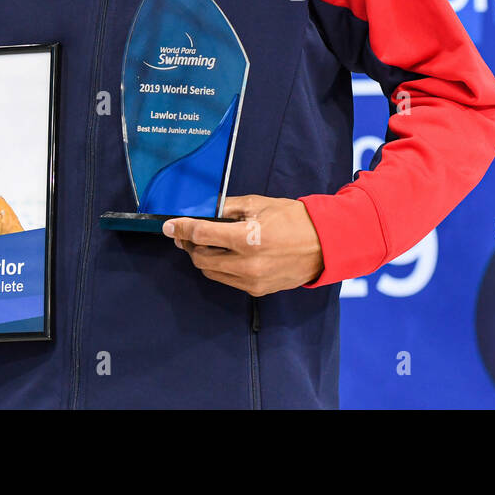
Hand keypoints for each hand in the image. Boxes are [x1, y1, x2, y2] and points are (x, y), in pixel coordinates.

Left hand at [162, 195, 324, 296]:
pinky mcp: (257, 290)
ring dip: (203, 257)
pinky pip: (227, 280)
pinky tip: (226, 254)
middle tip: (188, 233)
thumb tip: (203, 210)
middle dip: (190, 244)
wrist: (325, 245)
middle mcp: (247, 264)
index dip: (181, 229)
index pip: (201, 235)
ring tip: (207, 243)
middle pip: (201, 257)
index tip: (169, 226)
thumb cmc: (295, 219)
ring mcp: (252, 281)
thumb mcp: (260, 204)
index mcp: (247, 238)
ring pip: (211, 272)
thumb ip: (228, 207)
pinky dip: (220, 267)